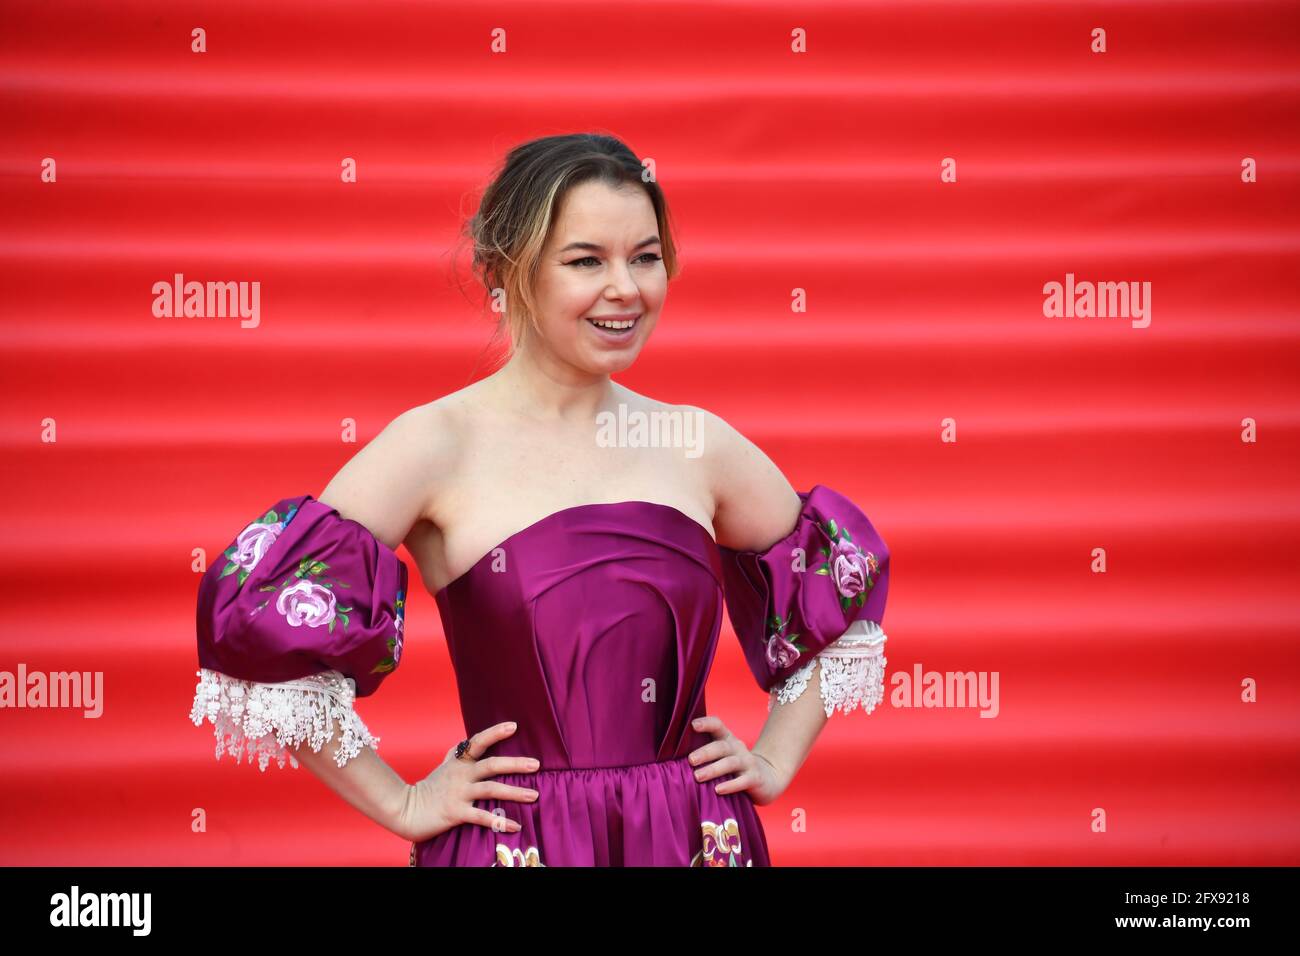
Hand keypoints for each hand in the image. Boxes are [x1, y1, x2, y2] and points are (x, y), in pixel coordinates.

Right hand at [397, 721, 540, 842]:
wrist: (405, 809)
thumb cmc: (429, 789)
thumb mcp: (444, 766)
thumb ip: (459, 755)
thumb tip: (470, 742)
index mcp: (459, 762)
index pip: (478, 742)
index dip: (495, 732)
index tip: (514, 726)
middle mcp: (461, 775)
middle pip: (491, 764)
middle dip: (515, 764)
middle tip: (537, 764)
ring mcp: (458, 793)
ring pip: (491, 789)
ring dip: (514, 792)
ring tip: (534, 795)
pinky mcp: (455, 812)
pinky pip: (482, 817)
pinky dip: (500, 821)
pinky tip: (516, 825)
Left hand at [688, 715, 787, 806]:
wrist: (768, 779)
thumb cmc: (735, 768)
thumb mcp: (723, 757)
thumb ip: (705, 754)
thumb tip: (673, 758)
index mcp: (728, 740)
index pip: (718, 725)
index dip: (706, 723)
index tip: (693, 725)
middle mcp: (738, 748)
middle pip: (721, 746)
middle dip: (705, 752)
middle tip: (690, 760)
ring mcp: (748, 763)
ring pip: (730, 763)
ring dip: (713, 769)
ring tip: (698, 777)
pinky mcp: (755, 778)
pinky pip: (742, 781)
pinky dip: (730, 785)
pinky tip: (718, 790)